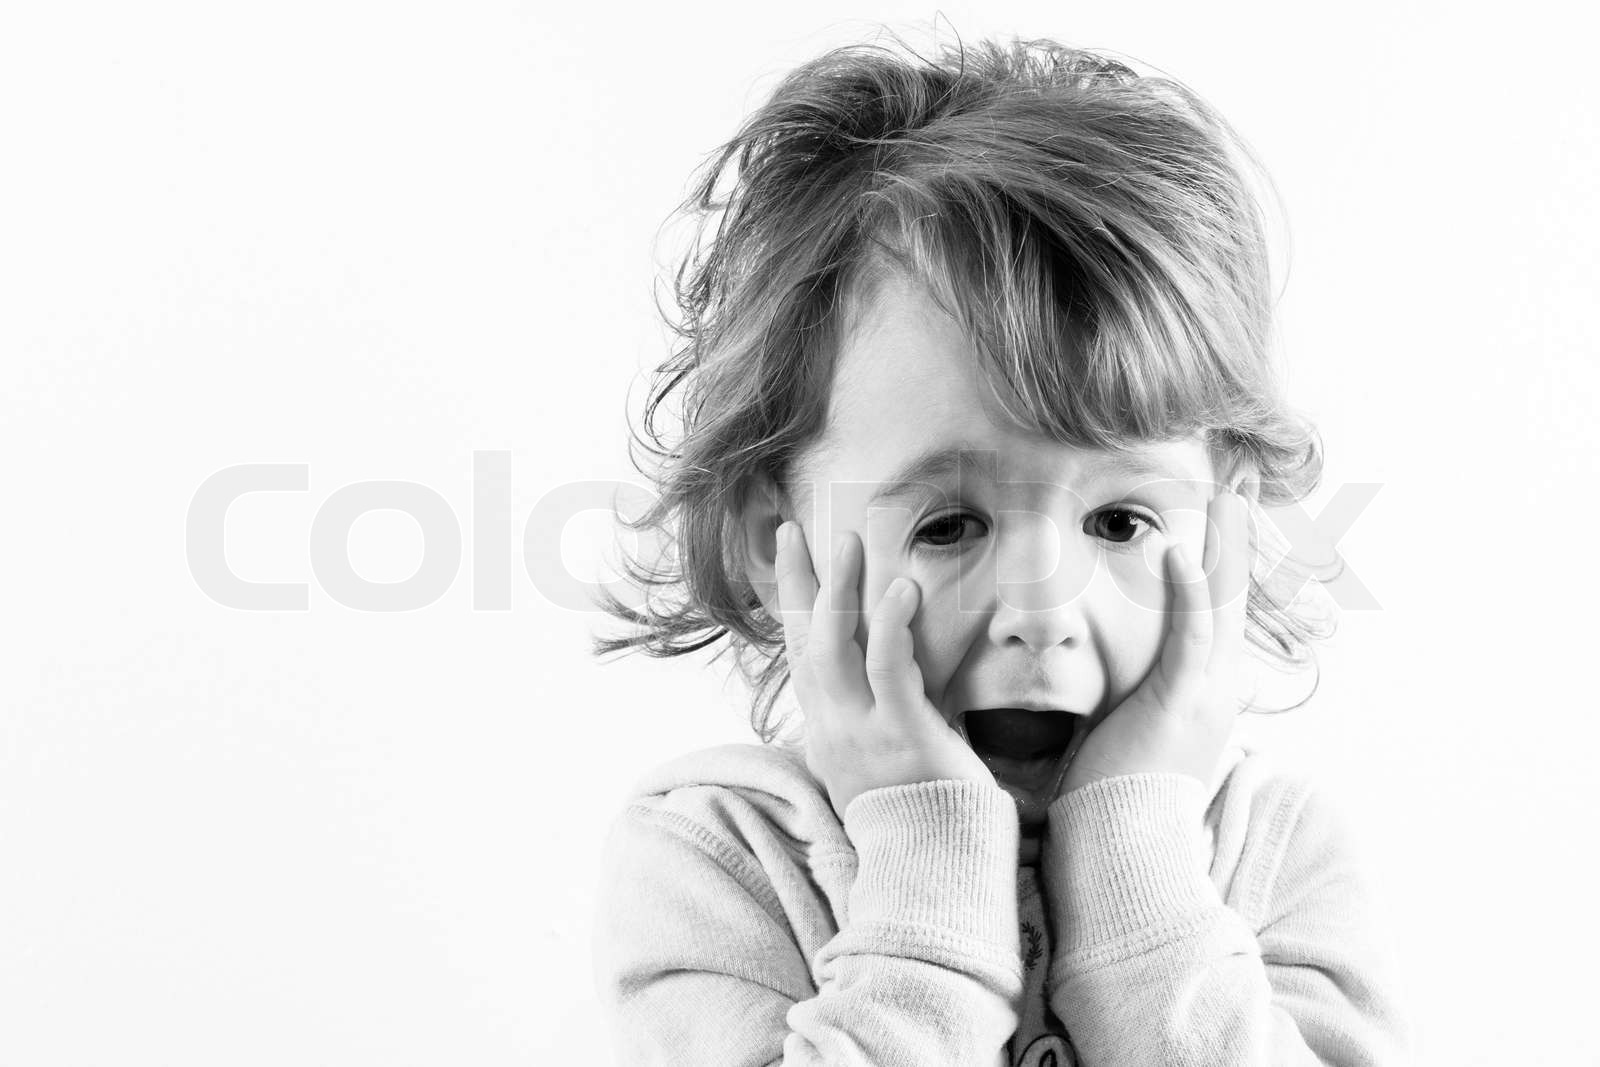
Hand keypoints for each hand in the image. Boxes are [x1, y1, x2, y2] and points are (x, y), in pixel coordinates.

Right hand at [775, 522, 997, 823]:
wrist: (930, 869)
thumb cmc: (914, 814)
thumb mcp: (877, 763)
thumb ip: (874, 718)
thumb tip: (883, 680)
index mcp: (827, 731)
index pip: (798, 657)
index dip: (791, 607)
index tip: (786, 559)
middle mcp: (833, 728)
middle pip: (804, 642)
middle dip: (798, 583)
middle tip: (792, 530)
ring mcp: (863, 732)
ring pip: (836, 649)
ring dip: (840, 591)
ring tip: (848, 541)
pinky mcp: (903, 735)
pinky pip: (889, 670)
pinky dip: (891, 626)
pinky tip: (901, 588)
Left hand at [1058, 489, 1251, 796]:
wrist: (1122, 846)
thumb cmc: (1116, 795)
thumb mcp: (1139, 735)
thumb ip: (1151, 704)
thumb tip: (1151, 690)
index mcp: (1206, 691)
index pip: (1220, 609)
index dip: (1226, 557)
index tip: (1227, 510)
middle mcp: (1218, 687)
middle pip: (1235, 593)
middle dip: (1239, 533)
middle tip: (1243, 478)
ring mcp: (1206, 695)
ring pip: (1223, 603)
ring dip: (1225, 544)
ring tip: (1227, 493)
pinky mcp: (1180, 703)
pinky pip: (1190, 637)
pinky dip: (1189, 592)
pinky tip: (1181, 550)